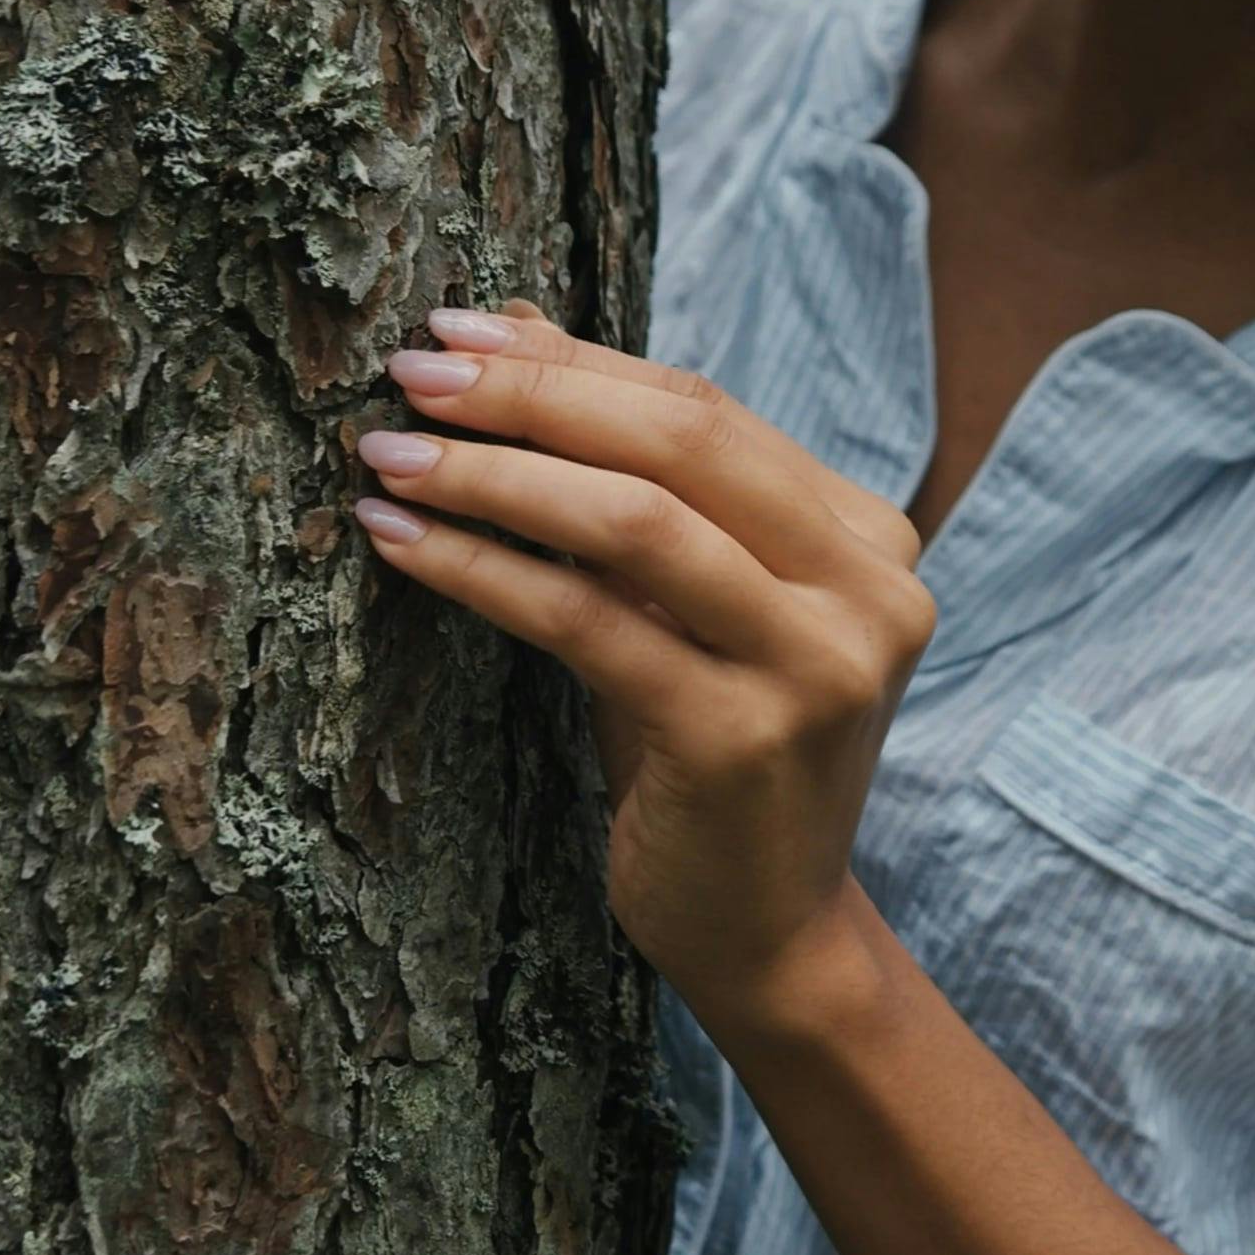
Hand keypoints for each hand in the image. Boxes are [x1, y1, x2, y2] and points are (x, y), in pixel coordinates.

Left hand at [350, 302, 935, 1029]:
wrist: (767, 934)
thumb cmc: (706, 750)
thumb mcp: (677, 597)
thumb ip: (621, 468)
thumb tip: (510, 319)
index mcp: (866, 538)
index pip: (705, 409)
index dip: (575, 361)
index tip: (458, 329)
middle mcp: (866, 591)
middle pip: (681, 442)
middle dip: (532, 395)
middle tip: (411, 373)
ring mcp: (816, 666)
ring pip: (634, 522)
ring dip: (494, 475)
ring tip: (387, 454)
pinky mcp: (741, 738)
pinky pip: (585, 621)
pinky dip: (483, 571)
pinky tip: (402, 543)